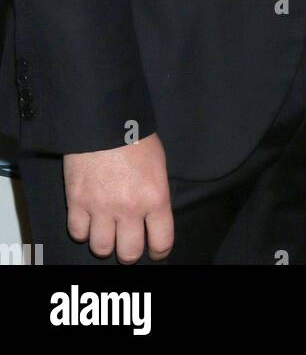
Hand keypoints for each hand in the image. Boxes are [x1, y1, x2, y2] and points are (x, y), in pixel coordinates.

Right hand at [63, 132, 173, 262]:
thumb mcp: (158, 164)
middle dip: (130, 251)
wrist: (104, 118)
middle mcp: (129, 208)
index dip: (159, 250)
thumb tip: (153, 216)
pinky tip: (88, 220)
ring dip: (105, 242)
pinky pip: (78, 233)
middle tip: (128, 242)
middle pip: (129, 253)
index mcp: (155, 197)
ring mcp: (100, 207)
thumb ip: (156, 194)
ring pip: (101, 249)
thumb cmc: (136, 136)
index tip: (155, 249)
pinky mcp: (77, 202)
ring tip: (107, 231)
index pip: (161, 242)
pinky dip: (83, 230)